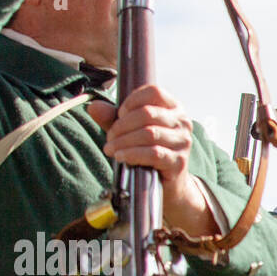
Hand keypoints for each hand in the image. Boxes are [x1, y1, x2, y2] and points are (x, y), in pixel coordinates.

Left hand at [88, 87, 214, 236]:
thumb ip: (113, 117)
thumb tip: (94, 107)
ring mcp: (182, 142)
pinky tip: (121, 157)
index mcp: (173, 108)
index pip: (154, 92)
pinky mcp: (178, 161)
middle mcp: (182, 122)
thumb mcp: (131, 130)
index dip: (133, 100)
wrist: (168, 183)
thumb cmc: (150, 151)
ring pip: (149, 134)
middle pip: (148, 113)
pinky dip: (132, 154)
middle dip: (122, 125)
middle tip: (110, 137)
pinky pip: (153, 153)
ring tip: (111, 148)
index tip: (120, 114)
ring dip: (124, 141)